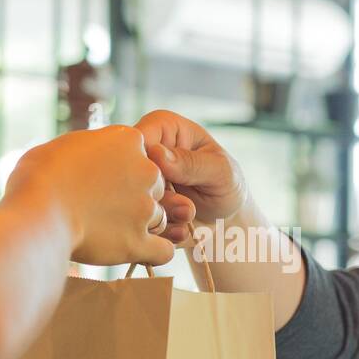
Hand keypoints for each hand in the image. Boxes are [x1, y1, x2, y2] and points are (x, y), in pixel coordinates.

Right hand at [5, 125, 178, 265]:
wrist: (37, 211)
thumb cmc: (39, 176)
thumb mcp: (66, 145)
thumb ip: (90, 151)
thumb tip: (87, 160)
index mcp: (128, 139)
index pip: (138, 153)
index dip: (120, 169)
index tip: (101, 180)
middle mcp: (146, 170)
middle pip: (154, 185)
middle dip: (135, 197)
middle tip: (103, 207)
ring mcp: (145, 207)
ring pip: (158, 218)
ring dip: (140, 225)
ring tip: (108, 231)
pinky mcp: (139, 241)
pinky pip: (162, 250)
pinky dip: (153, 253)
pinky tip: (136, 251)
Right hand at [135, 110, 248, 242]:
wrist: (227, 218)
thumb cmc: (227, 182)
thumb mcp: (219, 170)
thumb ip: (190, 163)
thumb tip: (156, 153)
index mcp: (163, 127)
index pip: (138, 138)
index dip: (148, 163)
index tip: (168, 183)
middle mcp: (144, 152)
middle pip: (130, 172)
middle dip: (158, 195)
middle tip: (187, 207)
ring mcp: (138, 181)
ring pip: (131, 200)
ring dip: (161, 215)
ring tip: (189, 215)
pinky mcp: (137, 208)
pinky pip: (136, 223)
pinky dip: (161, 230)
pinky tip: (181, 228)